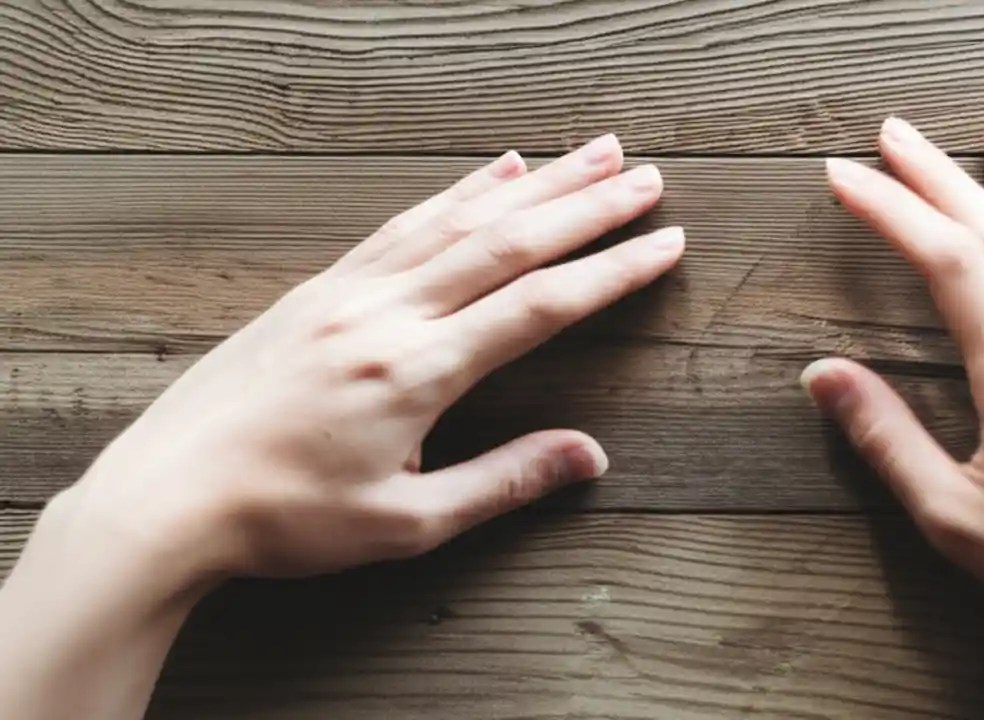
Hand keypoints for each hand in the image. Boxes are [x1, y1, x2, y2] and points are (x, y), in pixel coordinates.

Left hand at [52, 133, 683, 583]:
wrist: (167, 496)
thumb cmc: (284, 520)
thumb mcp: (406, 523)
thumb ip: (503, 482)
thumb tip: (589, 457)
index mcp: (417, 372)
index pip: (540, 305)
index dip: (611, 270)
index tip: (664, 242)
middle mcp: (388, 313)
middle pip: (509, 242)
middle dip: (586, 207)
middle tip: (646, 178)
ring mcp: (349, 291)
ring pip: (459, 219)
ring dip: (533, 184)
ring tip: (588, 155)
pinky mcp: (319, 287)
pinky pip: (403, 224)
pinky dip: (456, 193)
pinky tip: (491, 172)